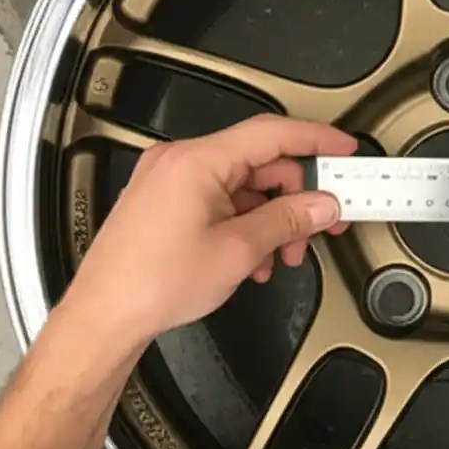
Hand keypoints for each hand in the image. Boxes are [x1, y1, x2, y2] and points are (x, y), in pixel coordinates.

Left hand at [60, 115, 356, 343]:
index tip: (343, 148)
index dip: (317, 139)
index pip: (272, 133)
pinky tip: (256, 256)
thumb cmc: (150, 282)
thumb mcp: (238, 250)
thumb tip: (320, 205)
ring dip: (272, 218)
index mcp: (197, 161)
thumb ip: (287, 220)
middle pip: (261, 163)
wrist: (105, 315)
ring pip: (244, 187)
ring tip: (283, 253)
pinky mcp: (166, 202)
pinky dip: (246, 223)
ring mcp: (171, 181)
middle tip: (323, 221)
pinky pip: (221, 200)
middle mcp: (180, 162)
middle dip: (296, 196)